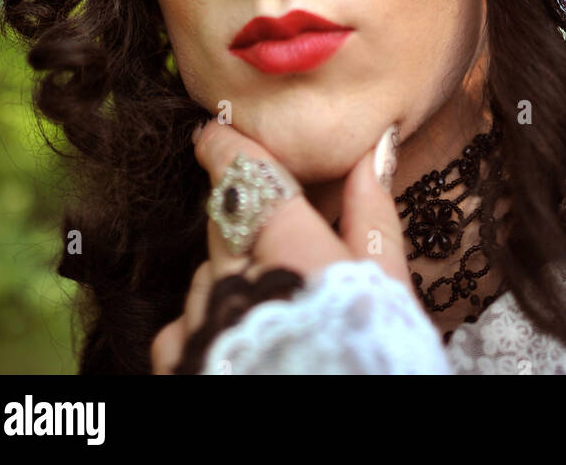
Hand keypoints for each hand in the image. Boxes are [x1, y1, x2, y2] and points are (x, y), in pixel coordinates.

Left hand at [150, 118, 406, 373]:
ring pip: (204, 277)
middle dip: (240, 217)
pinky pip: (179, 326)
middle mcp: (238, 281)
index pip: (248, 177)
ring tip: (270, 310)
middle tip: (268, 234)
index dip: (227, 149)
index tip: (212, 133)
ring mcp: (202, 324)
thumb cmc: (371, 356)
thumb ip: (374, 219)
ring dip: (226, 278)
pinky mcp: (179, 363)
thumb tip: (371, 151)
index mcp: (292, 253)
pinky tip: (237, 342)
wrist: (331, 444)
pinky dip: (201, 326)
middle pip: (224, 223)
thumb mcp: (386, 291)